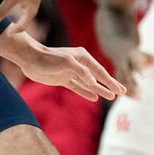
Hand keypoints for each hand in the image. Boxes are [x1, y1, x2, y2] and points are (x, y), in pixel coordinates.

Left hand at [5, 37, 124, 101]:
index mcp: (83, 57)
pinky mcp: (63, 79)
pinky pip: (78, 87)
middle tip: (123, 92)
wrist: (30, 59)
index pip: (100, 71)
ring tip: (111, 97)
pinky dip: (86, 92)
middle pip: (98, 77)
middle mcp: (79, 64)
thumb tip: (94, 83)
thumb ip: (82, 72)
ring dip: (100, 90)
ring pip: (89, 83)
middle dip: (110, 85)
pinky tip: (94, 97)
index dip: (110, 81)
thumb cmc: (49, 58)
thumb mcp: (67, 63)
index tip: (120, 90)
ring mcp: (71, 72)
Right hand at [110, 47, 148, 97]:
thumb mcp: (147, 56)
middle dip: (132, 84)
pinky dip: (126, 92)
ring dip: (129, 90)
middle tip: (140, 94)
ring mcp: (119, 71)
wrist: (121, 50)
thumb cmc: (138, 56)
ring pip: (122, 82)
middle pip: (126, 75)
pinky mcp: (117, 76)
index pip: (135, 64)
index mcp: (132, 57)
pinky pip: (118, 85)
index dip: (139, 70)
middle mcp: (124, 64)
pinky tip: (134, 98)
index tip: (144, 78)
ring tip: (138, 98)